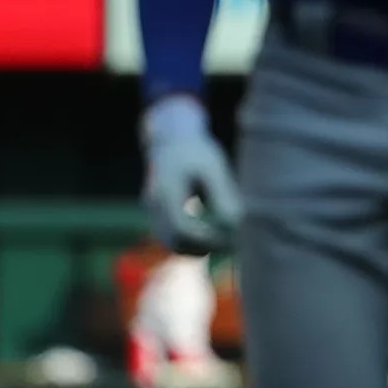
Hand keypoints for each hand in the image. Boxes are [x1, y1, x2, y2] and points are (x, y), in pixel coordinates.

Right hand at [141, 94, 242, 254]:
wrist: (171, 139)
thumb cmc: (197, 151)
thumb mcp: (213, 168)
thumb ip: (223, 195)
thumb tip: (235, 225)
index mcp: (167, 191)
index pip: (182, 228)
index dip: (206, 239)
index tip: (230, 237)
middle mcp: (155, 203)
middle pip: (173, 241)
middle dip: (203, 248)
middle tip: (231, 244)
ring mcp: (152, 210)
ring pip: (171, 243)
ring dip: (196, 249)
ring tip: (225, 241)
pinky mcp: (157, 214)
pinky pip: (171, 237)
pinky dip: (190, 243)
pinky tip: (213, 236)